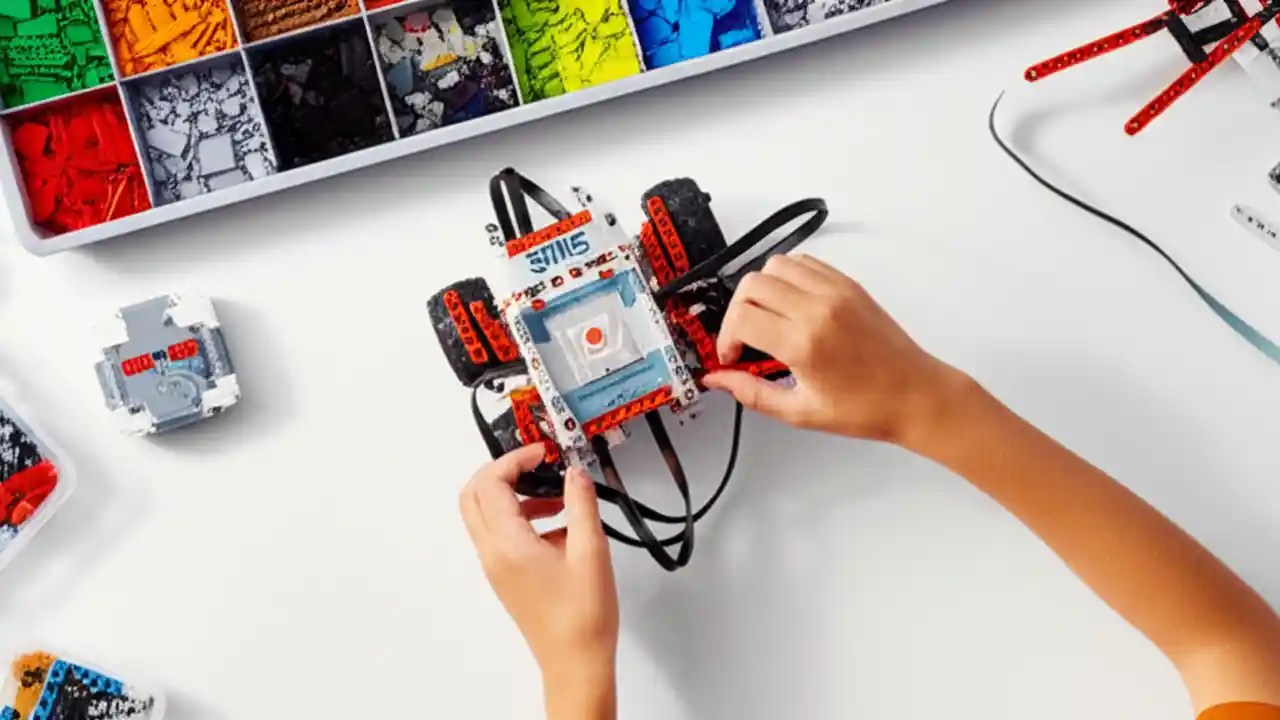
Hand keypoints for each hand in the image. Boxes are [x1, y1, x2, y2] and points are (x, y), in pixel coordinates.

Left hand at [459, 445, 618, 717]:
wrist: (576, 661)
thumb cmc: (583, 614)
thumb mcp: (591, 550)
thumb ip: (581, 504)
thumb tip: (574, 472)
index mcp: (508, 545)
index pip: (490, 483)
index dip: (514, 459)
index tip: (543, 453)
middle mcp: (492, 553)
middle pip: (473, 495)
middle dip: (501, 471)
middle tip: (536, 464)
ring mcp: (496, 567)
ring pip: (486, 515)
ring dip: (514, 495)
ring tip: (558, 497)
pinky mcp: (506, 576)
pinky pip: (501, 535)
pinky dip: (521, 518)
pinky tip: (562, 527)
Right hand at [705, 254, 969, 447]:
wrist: (916, 395)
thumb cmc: (867, 407)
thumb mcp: (800, 412)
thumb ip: (752, 393)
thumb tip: (718, 379)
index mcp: (805, 343)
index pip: (742, 317)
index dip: (726, 338)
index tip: (732, 355)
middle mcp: (819, 309)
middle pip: (752, 284)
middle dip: (737, 311)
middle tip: (745, 338)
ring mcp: (836, 292)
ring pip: (775, 265)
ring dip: (761, 290)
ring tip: (767, 319)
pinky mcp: (849, 285)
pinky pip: (805, 263)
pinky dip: (787, 278)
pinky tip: (790, 306)